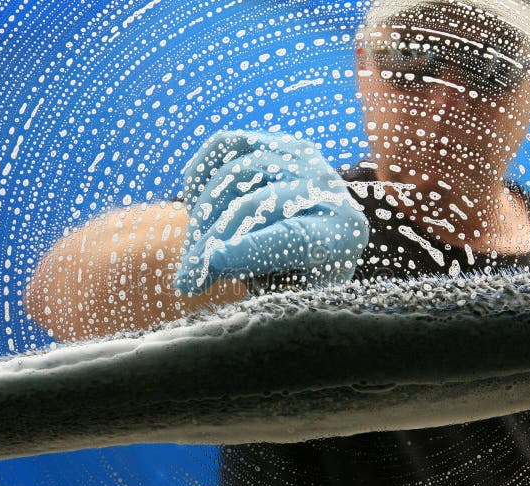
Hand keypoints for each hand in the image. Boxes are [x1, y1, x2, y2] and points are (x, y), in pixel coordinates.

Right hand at [173, 130, 369, 295]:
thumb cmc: (300, 284)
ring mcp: (302, 159)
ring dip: (203, 214)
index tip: (212, 263)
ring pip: (236, 172)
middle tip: (189, 279)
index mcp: (341, 233)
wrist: (314, 249)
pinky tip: (195, 205)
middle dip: (212, 243)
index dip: (250, 248)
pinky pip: (227, 145)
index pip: (294, 236)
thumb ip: (265, 293)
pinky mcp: (275, 143)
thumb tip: (218, 273)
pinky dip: (202, 173)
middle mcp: (327, 189)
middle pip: (257, 205)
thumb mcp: (292, 299)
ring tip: (194, 252)